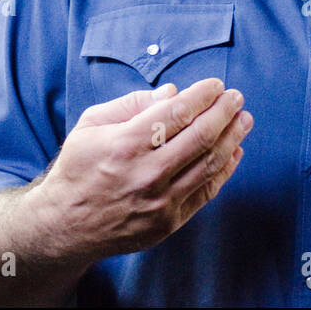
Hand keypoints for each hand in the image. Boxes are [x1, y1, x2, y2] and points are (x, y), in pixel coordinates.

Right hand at [34, 77, 252, 264]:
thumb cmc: (79, 168)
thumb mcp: (91, 124)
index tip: (215, 84)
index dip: (201, 95)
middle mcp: (147, 173)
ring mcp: (160, 202)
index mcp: (125, 144)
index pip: (176, 113)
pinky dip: (224, 169)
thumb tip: (173, 92)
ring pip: (209, 164)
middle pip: (200, 137)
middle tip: (235, 97)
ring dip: (232, 138)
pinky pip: (206, 191)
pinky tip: (233, 151)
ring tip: (243, 120)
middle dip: (224, 112)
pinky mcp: (169, 222)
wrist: (67, 225)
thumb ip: (132, 103)